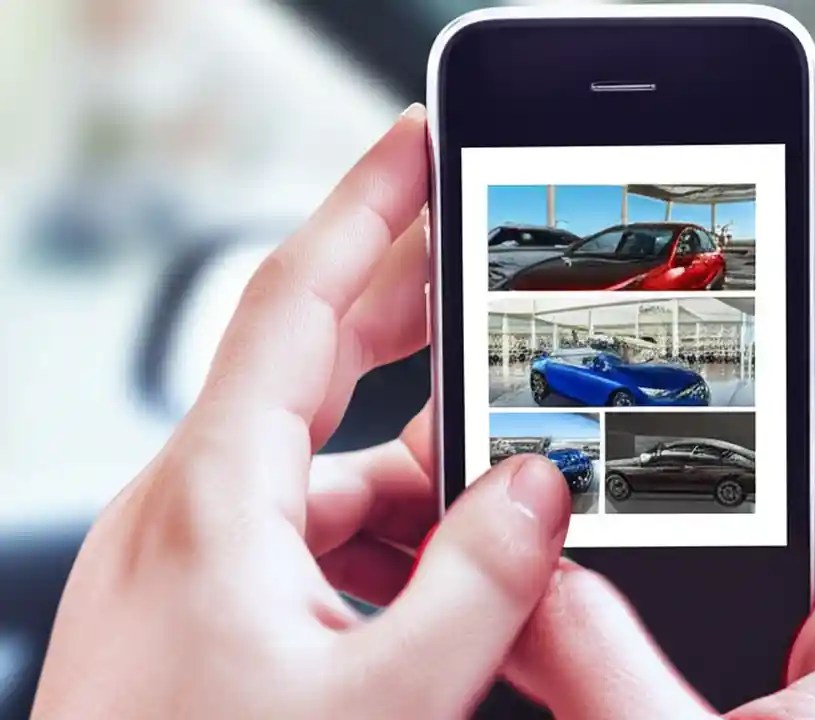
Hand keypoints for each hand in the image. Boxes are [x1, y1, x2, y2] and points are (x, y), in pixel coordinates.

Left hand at [32, 105, 571, 718]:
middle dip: (413, 305)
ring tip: (507, 494)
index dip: (370, 205)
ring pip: (328, 466)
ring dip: (419, 469)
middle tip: (492, 263)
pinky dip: (387, 536)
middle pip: (316, 359)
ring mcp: (196, 558)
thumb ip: (478, 587)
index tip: (425, 141)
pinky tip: (447, 580)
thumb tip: (539, 489)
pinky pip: (313, 534)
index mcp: (214, 498)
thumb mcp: (379, 703)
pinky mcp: (208, 608)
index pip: (299, 300)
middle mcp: (193, 507)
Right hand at [503, 322, 814, 718]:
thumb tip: (528, 581)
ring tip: (548, 514)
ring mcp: (775, 707)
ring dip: (623, 556)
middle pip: (778, 519)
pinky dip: (590, 630)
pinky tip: (528, 615)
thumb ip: (609, 667)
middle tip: (616, 408)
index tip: (788, 328)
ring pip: (697, 591)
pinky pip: (645, 656)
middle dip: (693, 459)